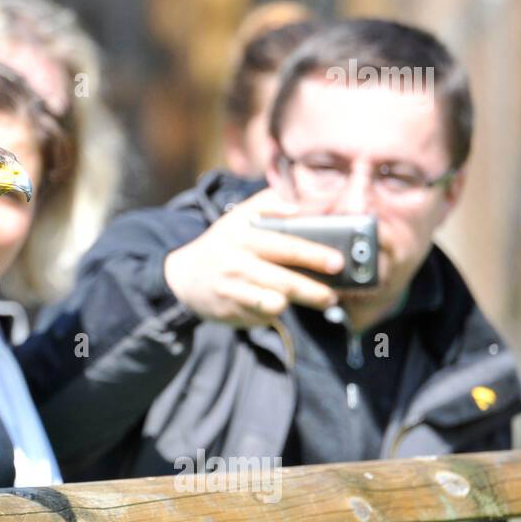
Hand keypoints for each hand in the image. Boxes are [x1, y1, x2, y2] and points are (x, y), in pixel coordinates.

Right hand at [162, 189, 343, 326]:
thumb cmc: (221, 245)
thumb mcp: (237, 217)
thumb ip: (267, 204)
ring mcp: (233, 291)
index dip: (313, 255)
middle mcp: (236, 264)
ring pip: (274, 303)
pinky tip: (275, 304)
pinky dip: (273, 313)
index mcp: (242, 237)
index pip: (284, 246)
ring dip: (297, 303)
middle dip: (313, 291)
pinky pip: (262, 317)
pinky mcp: (231, 313)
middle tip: (333, 296)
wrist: (183, 277)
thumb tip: (297, 205)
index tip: (336, 262)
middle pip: (283, 281)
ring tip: (317, 300)